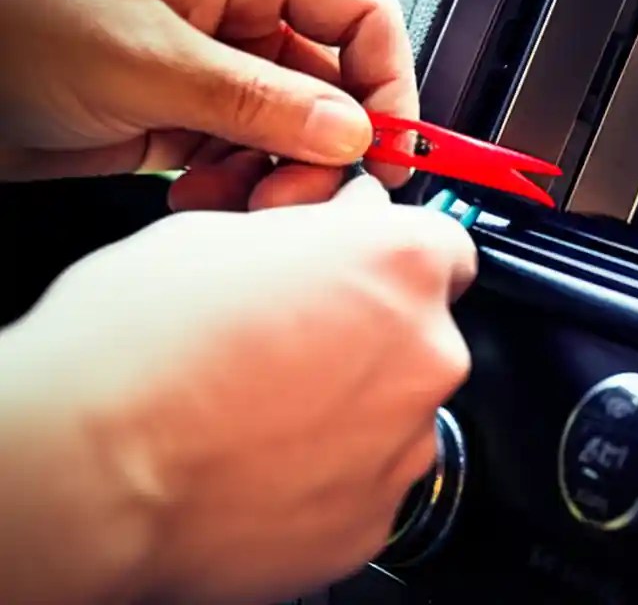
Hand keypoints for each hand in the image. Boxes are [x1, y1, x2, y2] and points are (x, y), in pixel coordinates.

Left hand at [0, 0, 418, 209]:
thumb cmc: (11, 21)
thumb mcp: (148, 61)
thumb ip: (261, 101)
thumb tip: (352, 131)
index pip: (360, 17)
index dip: (388, 82)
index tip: (392, 146)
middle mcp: (239, 14)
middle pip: (335, 88)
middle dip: (325, 148)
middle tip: (301, 195)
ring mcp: (216, 69)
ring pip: (296, 134)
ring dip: (275, 177)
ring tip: (231, 198)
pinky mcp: (190, 116)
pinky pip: (249, 159)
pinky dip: (236, 188)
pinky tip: (195, 194)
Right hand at [0, 176, 476, 603]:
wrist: (86, 470)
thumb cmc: (133, 347)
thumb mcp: (219, 233)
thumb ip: (313, 229)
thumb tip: (341, 225)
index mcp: (401, 266)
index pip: (443, 247)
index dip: (393, 258)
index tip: (362, 271)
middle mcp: (426, 354)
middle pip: (419, 333)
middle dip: (368, 334)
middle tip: (287, 344)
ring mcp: (406, 445)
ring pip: (393, 411)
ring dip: (347, 406)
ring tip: (257, 410)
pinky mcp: (374, 520)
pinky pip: (365, 481)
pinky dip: (327, 472)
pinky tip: (257, 461)